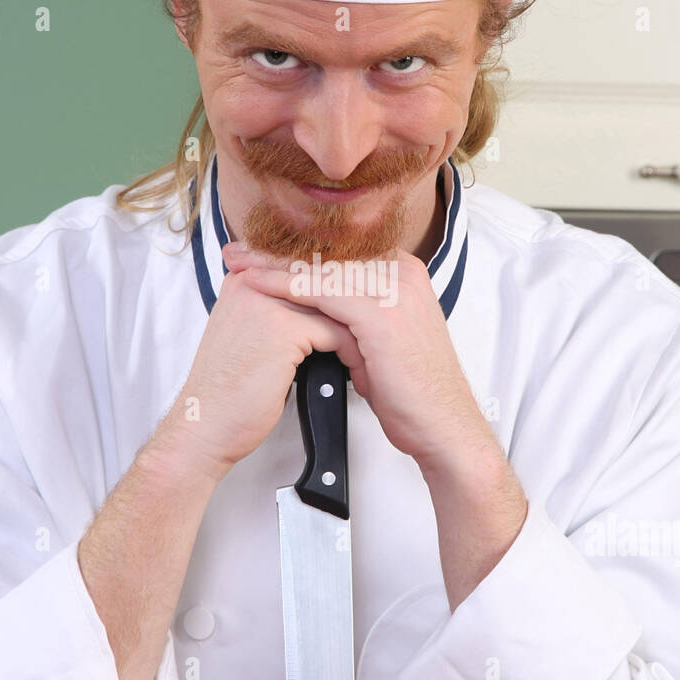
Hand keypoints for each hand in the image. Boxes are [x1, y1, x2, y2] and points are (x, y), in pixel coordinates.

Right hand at [150, 259, 361, 483]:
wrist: (207, 424)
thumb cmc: (230, 391)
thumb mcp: (252, 337)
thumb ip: (280, 310)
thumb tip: (323, 306)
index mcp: (246, 278)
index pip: (309, 268)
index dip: (342, 289)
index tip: (367, 310)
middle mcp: (254, 281)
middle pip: (326, 280)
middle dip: (357, 307)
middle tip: (380, 331)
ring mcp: (267, 301)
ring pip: (337, 304)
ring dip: (360, 330)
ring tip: (375, 353)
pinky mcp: (283, 328)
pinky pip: (338, 331)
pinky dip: (354, 353)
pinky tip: (361, 371)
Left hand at [222, 241, 500, 477]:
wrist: (442, 427)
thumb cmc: (411, 393)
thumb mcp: (378, 341)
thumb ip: (354, 317)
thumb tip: (318, 313)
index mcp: (403, 274)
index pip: (338, 253)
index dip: (292, 251)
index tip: (255, 253)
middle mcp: (403, 273)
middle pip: (326, 254)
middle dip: (275, 252)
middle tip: (236, 252)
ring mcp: (395, 290)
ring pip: (319, 268)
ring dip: (272, 265)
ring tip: (236, 265)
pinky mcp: (383, 314)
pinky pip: (322, 292)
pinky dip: (284, 286)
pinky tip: (256, 285)